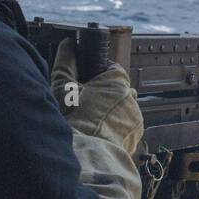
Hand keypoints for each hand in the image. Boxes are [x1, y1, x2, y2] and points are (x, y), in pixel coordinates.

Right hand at [50, 37, 142, 156]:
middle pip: (119, 89)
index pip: (112, 68)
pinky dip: (116, 128)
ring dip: (112, 112)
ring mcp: (136, 117)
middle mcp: (131, 97)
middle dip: (105, 94)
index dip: (99, 74)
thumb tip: (68, 44)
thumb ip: (66, 63)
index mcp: (116, 81)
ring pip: (123, 108)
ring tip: (92, 121)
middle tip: (86, 104)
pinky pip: (126, 126)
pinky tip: (100, 133)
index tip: (87, 83)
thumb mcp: (63, 88)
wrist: (89, 154)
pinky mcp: (135, 136)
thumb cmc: (75, 120)